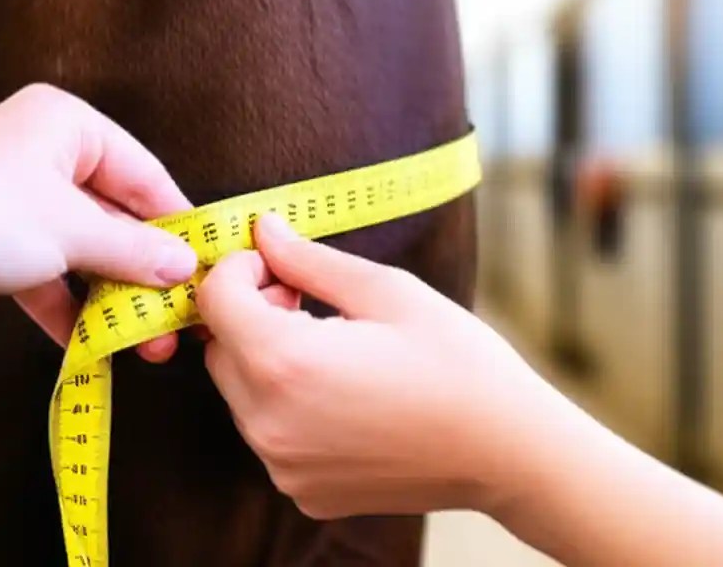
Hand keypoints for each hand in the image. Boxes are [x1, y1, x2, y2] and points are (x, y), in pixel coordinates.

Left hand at [0, 84, 196, 359]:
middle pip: (113, 215)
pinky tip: (86, 346)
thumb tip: (185, 267)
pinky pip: (45, 270)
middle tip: (176, 316)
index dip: (178, 223)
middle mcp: (41, 150)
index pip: (143, 173)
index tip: (207, 265)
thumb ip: (134, 251)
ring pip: (80, 247)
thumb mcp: (70, 234)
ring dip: (108, 296)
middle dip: (144, 271)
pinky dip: (63, 305)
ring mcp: (14, 196)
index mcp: (64, 124)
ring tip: (144, 343)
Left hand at [198, 214, 578, 519]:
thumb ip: (309, 260)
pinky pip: (270, 433)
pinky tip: (345, 395)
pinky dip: (288, 407)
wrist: (507, 451)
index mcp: (284, 362)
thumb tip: (263, 230)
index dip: (241, 269)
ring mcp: (282, 464)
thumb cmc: (457, 361)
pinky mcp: (302, 490)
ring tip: (333, 348)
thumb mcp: (385, 291)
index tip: (283, 266)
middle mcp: (268, 422)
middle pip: (220, 349)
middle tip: (307, 302)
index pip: (215, 299)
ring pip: (241, 392)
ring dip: (267, 361)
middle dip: (250, 315)